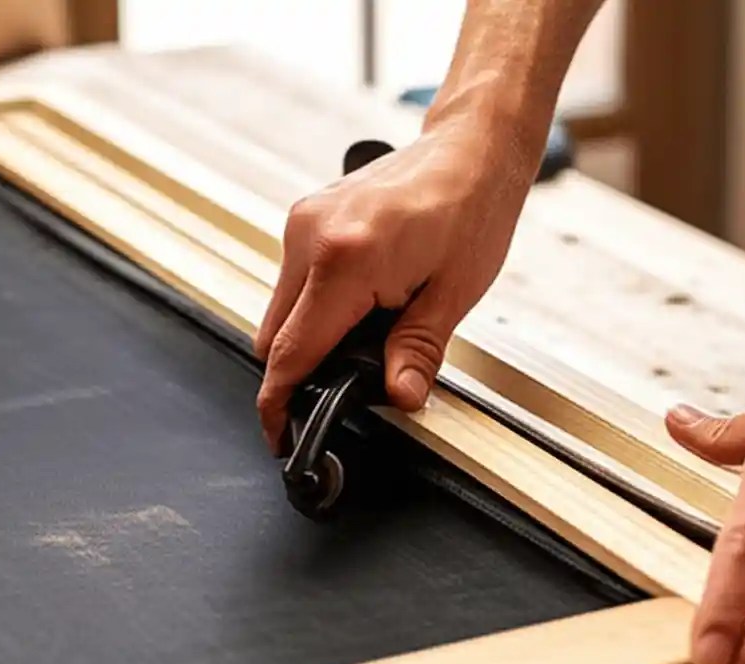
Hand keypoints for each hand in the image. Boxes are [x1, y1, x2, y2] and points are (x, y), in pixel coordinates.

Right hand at [254, 116, 539, 452]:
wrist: (471, 148)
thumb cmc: (472, 207)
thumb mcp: (453, 293)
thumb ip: (417, 351)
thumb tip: (399, 396)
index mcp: (346, 258)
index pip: (291, 352)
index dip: (280, 402)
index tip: (278, 433)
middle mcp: (311, 236)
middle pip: (272, 336)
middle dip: (298, 372)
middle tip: (345, 386)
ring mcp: (303, 222)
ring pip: (277, 309)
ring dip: (307, 336)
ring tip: (368, 333)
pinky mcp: (306, 216)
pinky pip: (291, 280)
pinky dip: (313, 305)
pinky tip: (359, 304)